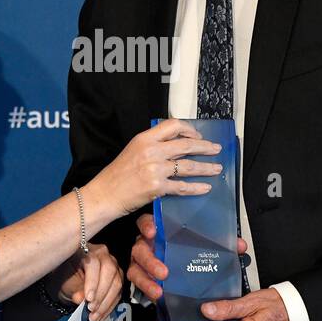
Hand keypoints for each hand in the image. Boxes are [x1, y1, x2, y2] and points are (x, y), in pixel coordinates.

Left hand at [53, 242, 122, 320]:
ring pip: (116, 283)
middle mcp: (103, 254)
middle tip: (91, 308)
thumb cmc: (66, 276)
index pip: (94, 263)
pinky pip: (118, 293)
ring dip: (106, 303)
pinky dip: (109, 307)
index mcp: (87, 249)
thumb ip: (73, 288)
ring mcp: (113, 265)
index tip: (88, 299)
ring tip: (94, 316)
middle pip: (109, 272)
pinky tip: (100, 316)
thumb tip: (80, 299)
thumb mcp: (66, 282)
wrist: (70, 280)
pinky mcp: (118, 278)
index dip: (92, 282)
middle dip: (101, 293)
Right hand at [91, 118, 223, 217]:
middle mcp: (151, 151)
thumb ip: (152, 145)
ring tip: (216, 168)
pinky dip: (196, 188)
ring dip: (206, 167)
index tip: (198, 136)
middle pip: (186, 145)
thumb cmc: (117, 175)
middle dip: (205, 147)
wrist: (104, 194)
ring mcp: (155, 169)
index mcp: (145, 139)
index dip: (189, 130)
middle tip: (216, 149)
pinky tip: (205, 187)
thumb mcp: (133, 150)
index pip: (173, 126)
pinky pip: (183, 187)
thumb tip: (175, 145)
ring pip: (188, 166)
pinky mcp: (157, 187)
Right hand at [128, 212, 246, 302]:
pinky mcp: (142, 278)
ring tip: (159, 291)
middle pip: (139, 248)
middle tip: (164, 272)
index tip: (154, 232)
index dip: (147, 226)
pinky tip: (158, 297)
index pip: (147, 222)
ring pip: (135, 268)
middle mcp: (148, 245)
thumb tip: (239, 245)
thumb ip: (221, 244)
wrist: (183, 269)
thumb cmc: (189, 250)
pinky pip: (138, 284)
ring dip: (146, 280)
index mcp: (160, 231)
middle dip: (149, 260)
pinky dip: (146, 290)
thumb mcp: (205, 245)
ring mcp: (142, 262)